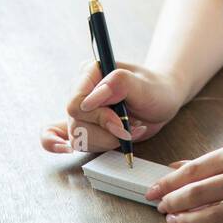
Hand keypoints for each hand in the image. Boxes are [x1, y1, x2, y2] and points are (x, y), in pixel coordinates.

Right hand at [39, 60, 184, 154]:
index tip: (120, 123)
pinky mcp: (85, 127)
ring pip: (77, 138)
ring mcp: (81, 111)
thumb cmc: (155, 89)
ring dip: (105, 141)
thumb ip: (117, 85)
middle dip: (104, 133)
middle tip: (128, 129)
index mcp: (90, 73)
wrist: (162, 100)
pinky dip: (67, 145)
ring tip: (126, 132)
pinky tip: (69, 148)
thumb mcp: (143, 85)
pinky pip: (60, 138)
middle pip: (75, 124)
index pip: (76, 102)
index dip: (97, 117)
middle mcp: (81, 92)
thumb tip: (89, 101)